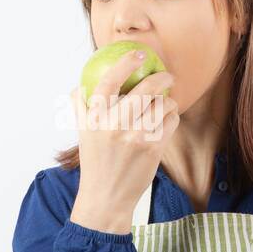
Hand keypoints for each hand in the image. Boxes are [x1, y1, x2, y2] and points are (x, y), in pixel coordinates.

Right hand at [67, 50, 178, 233]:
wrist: (106, 197)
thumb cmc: (95, 162)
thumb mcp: (82, 134)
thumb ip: (80, 107)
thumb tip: (80, 84)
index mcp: (94, 119)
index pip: (108, 82)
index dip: (125, 63)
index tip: (139, 54)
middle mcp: (114, 126)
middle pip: (144, 90)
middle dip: (161, 78)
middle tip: (167, 76)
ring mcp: (135, 138)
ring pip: (162, 105)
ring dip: (169, 100)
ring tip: (167, 102)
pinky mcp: (153, 150)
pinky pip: (170, 122)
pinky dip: (172, 117)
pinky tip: (168, 119)